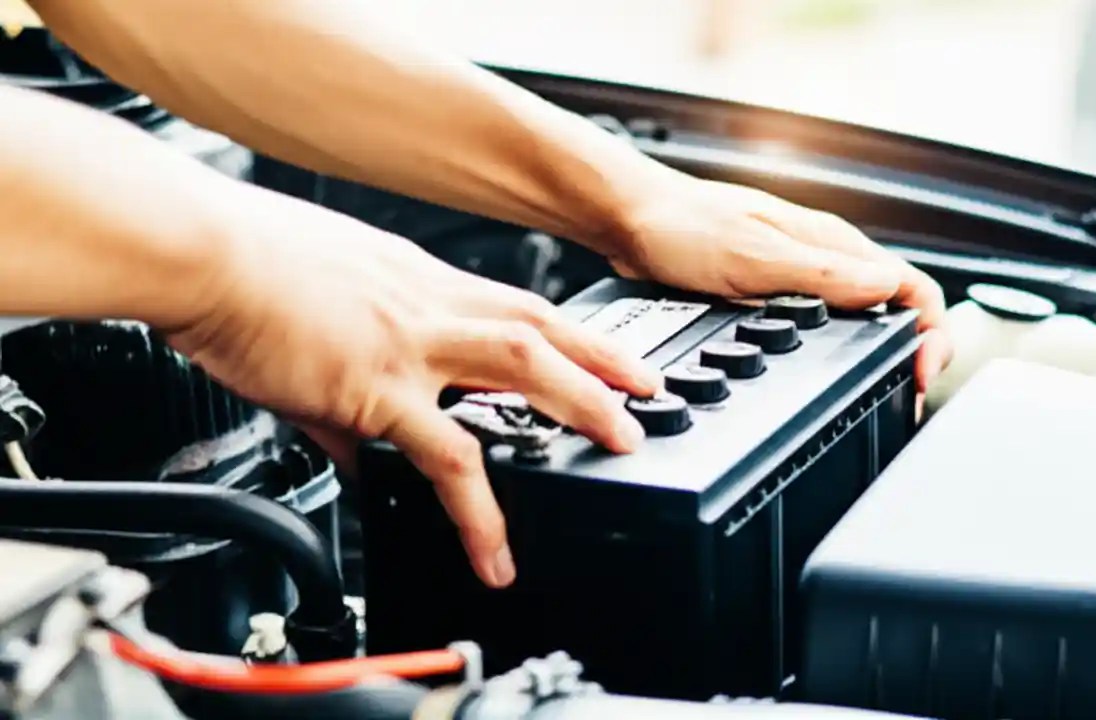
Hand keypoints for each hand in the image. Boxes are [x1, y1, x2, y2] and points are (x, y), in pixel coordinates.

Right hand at [162, 189, 660, 588]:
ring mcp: (409, 342)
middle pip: (541, 324)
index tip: (604, 349)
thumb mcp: (322, 313)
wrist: (199, 250)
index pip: (514, 304)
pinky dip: (479, 505)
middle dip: (605, 358)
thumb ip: (351, 393)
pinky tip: (493, 544)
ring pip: (522, 367)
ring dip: (582, 402)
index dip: (568, 329)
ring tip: (622, 443)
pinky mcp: (374, 385)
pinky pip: (446, 453)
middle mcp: (427, 303)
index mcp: (418, 281)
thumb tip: (360, 451)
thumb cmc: (246, 265)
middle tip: (651, 391)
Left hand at [609, 177, 952, 390]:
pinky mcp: (772, 293)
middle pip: (896, 307)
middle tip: (903, 393)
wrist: (630, 219)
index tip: (921, 371)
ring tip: (876, 390)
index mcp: (832, 245)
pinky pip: (820, 322)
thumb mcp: (752, 256)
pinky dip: (833, 349)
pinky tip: (822, 370)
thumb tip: (886, 289)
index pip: (913, 287)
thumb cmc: (680, 226)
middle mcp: (824, 258)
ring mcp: (800, 275)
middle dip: (912, 351)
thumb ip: (821, 276)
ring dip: (876, 353)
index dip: (932, 333)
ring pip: (861, 317)